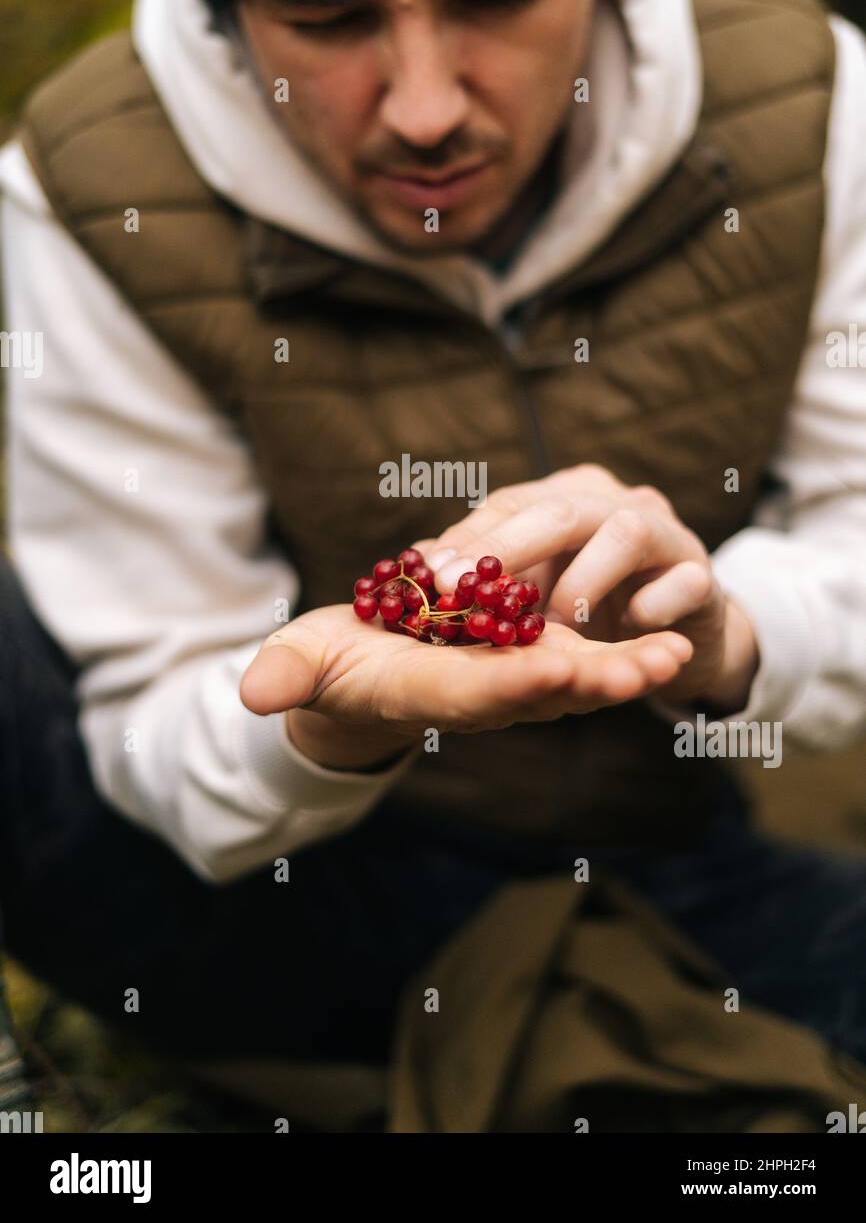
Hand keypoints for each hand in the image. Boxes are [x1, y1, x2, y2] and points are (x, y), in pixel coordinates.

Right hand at [239, 601, 693, 772]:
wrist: (364, 679)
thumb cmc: (326, 666)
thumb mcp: (301, 663)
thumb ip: (287, 674)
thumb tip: (253, 693)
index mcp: (423, 691)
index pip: (467, 692)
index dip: (507, 684)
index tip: (548, 670)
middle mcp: (478, 694)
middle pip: (538, 693)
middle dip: (586, 684)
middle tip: (636, 671)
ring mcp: (511, 681)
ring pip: (574, 680)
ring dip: (623, 670)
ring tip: (675, 655)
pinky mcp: (531, 661)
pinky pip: (584, 660)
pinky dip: (625, 653)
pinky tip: (675, 640)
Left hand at [418, 464, 759, 713]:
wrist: (677, 635)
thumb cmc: (594, 604)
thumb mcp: (537, 586)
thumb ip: (489, 573)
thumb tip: (415, 566)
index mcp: (570, 495)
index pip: (513, 504)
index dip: (471, 536)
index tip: (428, 571)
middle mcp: (618, 502)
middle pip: (563, 509)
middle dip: (510, 548)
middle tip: (466, 590)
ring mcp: (668, 534)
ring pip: (625, 532)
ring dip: (582, 582)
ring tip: (558, 623)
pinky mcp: (702, 576)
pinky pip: (682, 582)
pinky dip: (653, 606)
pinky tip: (632, 625)